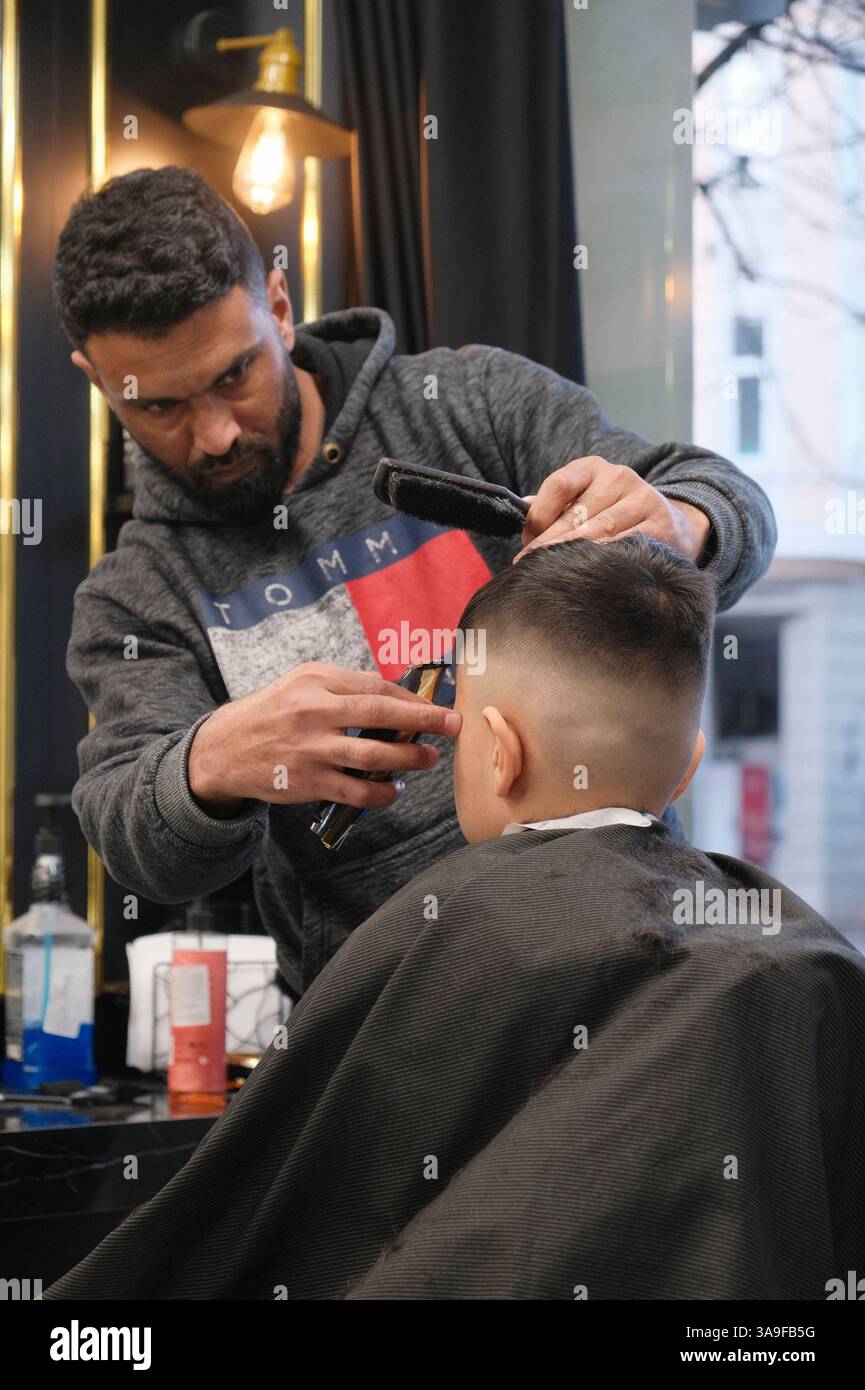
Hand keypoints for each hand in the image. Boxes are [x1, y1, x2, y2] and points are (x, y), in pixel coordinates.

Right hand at [188, 661, 461, 815]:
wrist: (224, 750)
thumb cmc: (271, 712)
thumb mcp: (300, 683)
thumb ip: (343, 686)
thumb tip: (394, 694)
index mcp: (315, 681)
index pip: (375, 687)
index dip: (411, 698)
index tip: (437, 705)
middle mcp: (314, 711)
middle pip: (381, 713)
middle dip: (425, 720)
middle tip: (454, 725)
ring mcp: (312, 749)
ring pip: (374, 754)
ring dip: (409, 757)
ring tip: (429, 758)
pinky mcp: (309, 782)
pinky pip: (357, 790)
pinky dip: (382, 793)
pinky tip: (394, 790)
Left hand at [512, 456, 710, 564]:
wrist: (671, 523)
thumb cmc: (613, 514)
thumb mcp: (584, 500)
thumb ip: (553, 507)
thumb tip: (520, 510)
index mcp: (593, 468)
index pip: (559, 485)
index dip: (539, 515)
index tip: (527, 540)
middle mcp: (619, 477)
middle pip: (576, 515)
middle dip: (549, 544)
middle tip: (529, 567)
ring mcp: (642, 500)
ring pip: (599, 533)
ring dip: (573, 556)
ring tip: (552, 574)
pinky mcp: (660, 527)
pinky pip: (625, 548)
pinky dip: (604, 563)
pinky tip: (589, 576)